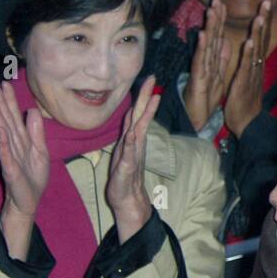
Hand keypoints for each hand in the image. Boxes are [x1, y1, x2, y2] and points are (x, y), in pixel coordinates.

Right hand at [0, 81, 48, 259]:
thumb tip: (32, 111)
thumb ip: (37, 132)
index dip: (9, 101)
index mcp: (22, 139)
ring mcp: (10, 156)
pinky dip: (4, 142)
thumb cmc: (34, 176)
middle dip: (0, 103)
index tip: (4, 84)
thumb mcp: (41, 152)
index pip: (14, 117)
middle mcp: (13, 144)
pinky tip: (0, 130)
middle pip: (6, 120)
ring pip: (3, 132)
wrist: (29, 200)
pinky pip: (6, 154)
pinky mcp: (11, 169)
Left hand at [106, 76, 161, 240]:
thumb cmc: (124, 175)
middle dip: (147, 97)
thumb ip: (128, 133)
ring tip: (153, 99)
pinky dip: (132, 142)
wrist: (128, 198)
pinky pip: (130, 152)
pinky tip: (133, 134)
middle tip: (153, 79)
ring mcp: (134, 153)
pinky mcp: (128, 166)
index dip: (143, 96)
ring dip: (145, 114)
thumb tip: (131, 115)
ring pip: (139, 129)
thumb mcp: (123, 150)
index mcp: (132, 138)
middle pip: (141, 115)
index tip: (148, 79)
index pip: (138, 112)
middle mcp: (135, 142)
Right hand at [182, 0, 230, 129]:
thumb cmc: (206, 98)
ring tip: (211, 11)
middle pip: (211, 37)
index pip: (217, 37)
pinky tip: (203, 36)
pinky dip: (202, 48)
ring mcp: (201, 69)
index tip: (223, 3)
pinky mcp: (198, 79)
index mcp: (213, 60)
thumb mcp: (219, 75)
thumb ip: (222, 58)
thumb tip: (226, 41)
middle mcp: (205, 61)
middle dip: (214, 18)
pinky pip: (200, 62)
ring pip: (206, 45)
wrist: (198, 118)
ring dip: (209, 28)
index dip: (220, 20)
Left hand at [223, 0, 271, 136]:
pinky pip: (247, 66)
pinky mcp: (244, 83)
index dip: (263, 21)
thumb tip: (253, 47)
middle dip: (264, 20)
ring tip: (260, 16)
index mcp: (255, 63)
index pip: (260, 38)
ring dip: (258, 33)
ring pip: (256, 50)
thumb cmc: (245, 101)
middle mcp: (256, 66)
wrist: (247, 123)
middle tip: (267, 1)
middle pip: (262, 39)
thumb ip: (251, 61)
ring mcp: (251, 74)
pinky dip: (249, 53)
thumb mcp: (248, 76)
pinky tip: (250, 41)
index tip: (265, 4)